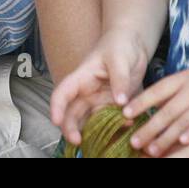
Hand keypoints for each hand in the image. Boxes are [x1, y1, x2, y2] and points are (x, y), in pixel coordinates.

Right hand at [49, 26, 149, 145]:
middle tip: (78, 142)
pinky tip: (127, 128)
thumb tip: (120, 101)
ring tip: (102, 143)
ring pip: (89, 121)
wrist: (133, 45)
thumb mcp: (119, 59)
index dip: (56, 107)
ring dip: (92, 134)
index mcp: (82, 77)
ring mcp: (99, 100)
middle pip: (72, 113)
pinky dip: (114, 129)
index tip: (55, 121)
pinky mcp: (112, 106)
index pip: (63, 93)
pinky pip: (109, 122)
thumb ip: (119, 79)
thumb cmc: (120, 45)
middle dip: (71, 129)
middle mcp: (87, 92)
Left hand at [122, 58, 188, 155]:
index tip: (125, 114)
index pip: (156, 91)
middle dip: (148, 128)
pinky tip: (182, 144)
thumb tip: (155, 106)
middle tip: (134, 142)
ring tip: (152, 151)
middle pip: (166, 111)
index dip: (140, 103)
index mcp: (184, 77)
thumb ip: (177, 91)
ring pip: (182, 122)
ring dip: (165, 138)